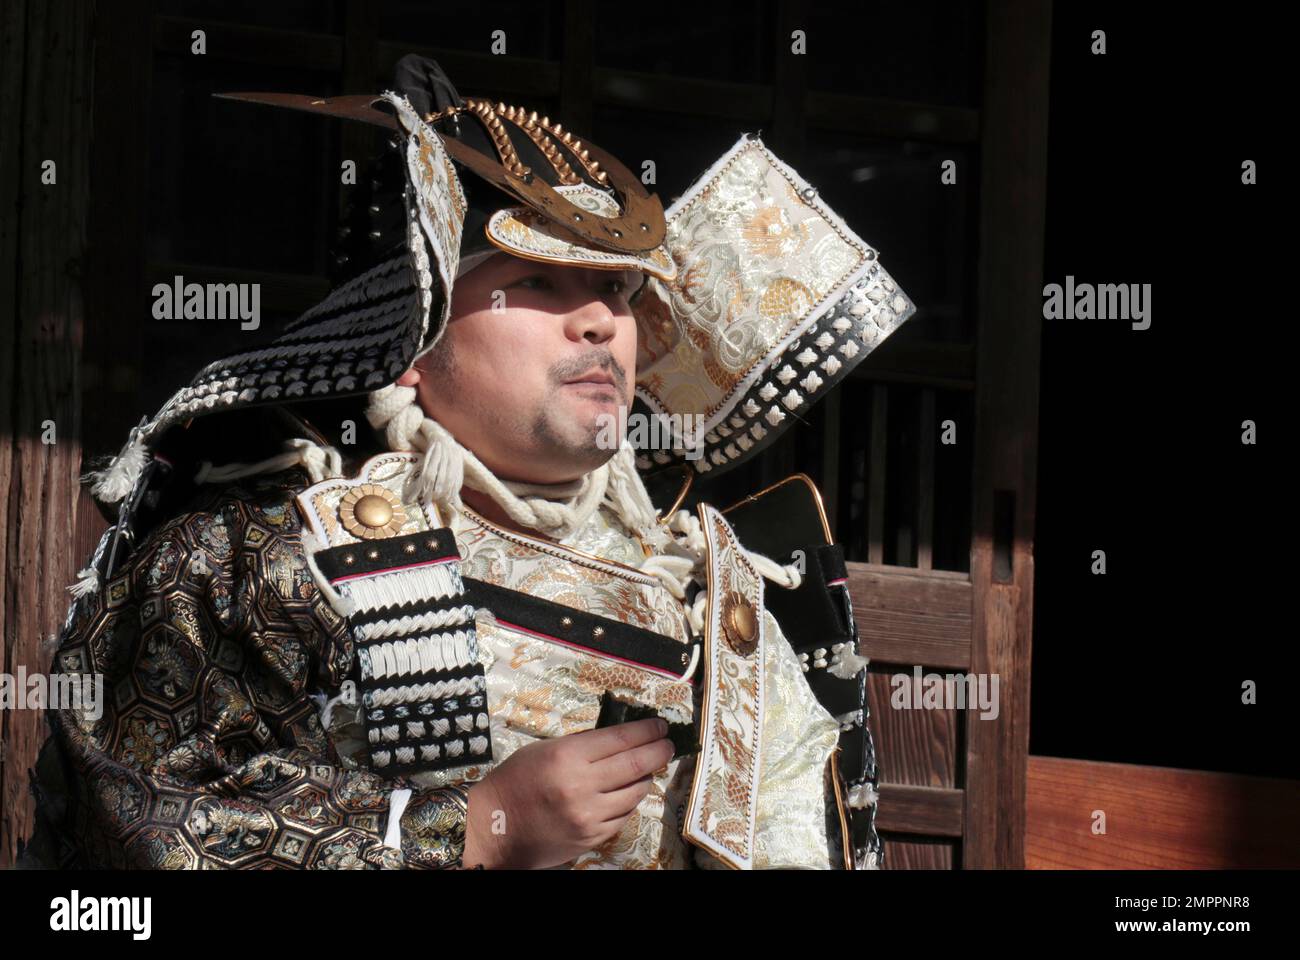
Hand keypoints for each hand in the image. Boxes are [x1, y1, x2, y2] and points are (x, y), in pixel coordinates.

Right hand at [462, 717, 673, 868]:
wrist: (494, 828)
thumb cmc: (515, 782)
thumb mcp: (544, 750)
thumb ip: (581, 745)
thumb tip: (618, 739)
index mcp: (568, 757)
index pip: (620, 739)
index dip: (646, 730)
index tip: (660, 725)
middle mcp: (582, 786)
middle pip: (636, 764)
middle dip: (658, 751)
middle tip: (668, 745)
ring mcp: (589, 816)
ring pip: (635, 793)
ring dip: (645, 778)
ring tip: (647, 769)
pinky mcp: (591, 838)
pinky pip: (623, 816)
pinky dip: (629, 802)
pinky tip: (628, 793)